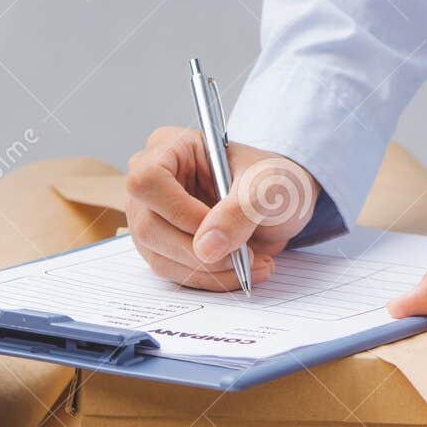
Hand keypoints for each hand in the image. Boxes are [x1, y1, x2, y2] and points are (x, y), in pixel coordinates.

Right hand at [124, 126, 320, 289]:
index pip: (148, 180)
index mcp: (170, 147)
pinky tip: (240, 271)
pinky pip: (173, 273)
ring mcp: (150, 217)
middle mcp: (150, 183)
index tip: (218, 228)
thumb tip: (206, 248)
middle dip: (200, 251)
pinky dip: (209, 279)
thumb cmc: (270, 179)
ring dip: (209, 271)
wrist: (278, 203)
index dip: (180, 211)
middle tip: (244, 256)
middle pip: (149, 226)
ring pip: (160, 257)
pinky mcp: (160, 247)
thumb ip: (239, 211)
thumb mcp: (267, 185)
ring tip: (254, 264)